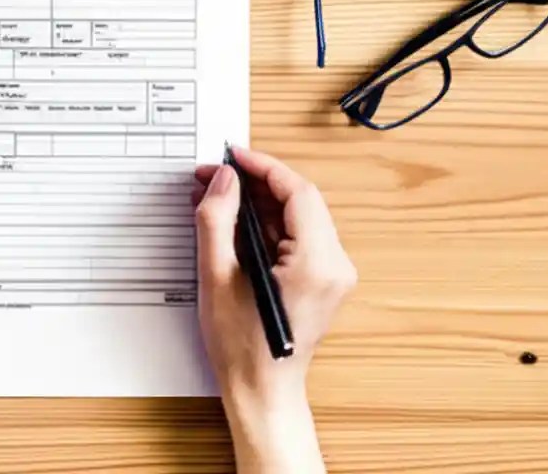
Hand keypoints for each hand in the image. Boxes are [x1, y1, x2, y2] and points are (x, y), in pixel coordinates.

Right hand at [194, 147, 355, 473]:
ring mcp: (333, 273)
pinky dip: (267, 223)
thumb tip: (222, 180)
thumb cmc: (242, 347)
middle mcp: (334, 265)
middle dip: (255, 182)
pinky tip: (235, 221)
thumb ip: (218, 220)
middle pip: (299, 201)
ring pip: (298, 216)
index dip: (262, 166)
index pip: (297, 192)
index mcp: (315, 263)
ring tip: (216, 197)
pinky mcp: (323, 279)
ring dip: (259, 202)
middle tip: (213, 176)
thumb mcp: (217, 278)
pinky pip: (298, 235)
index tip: (231, 156)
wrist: (263, 390)